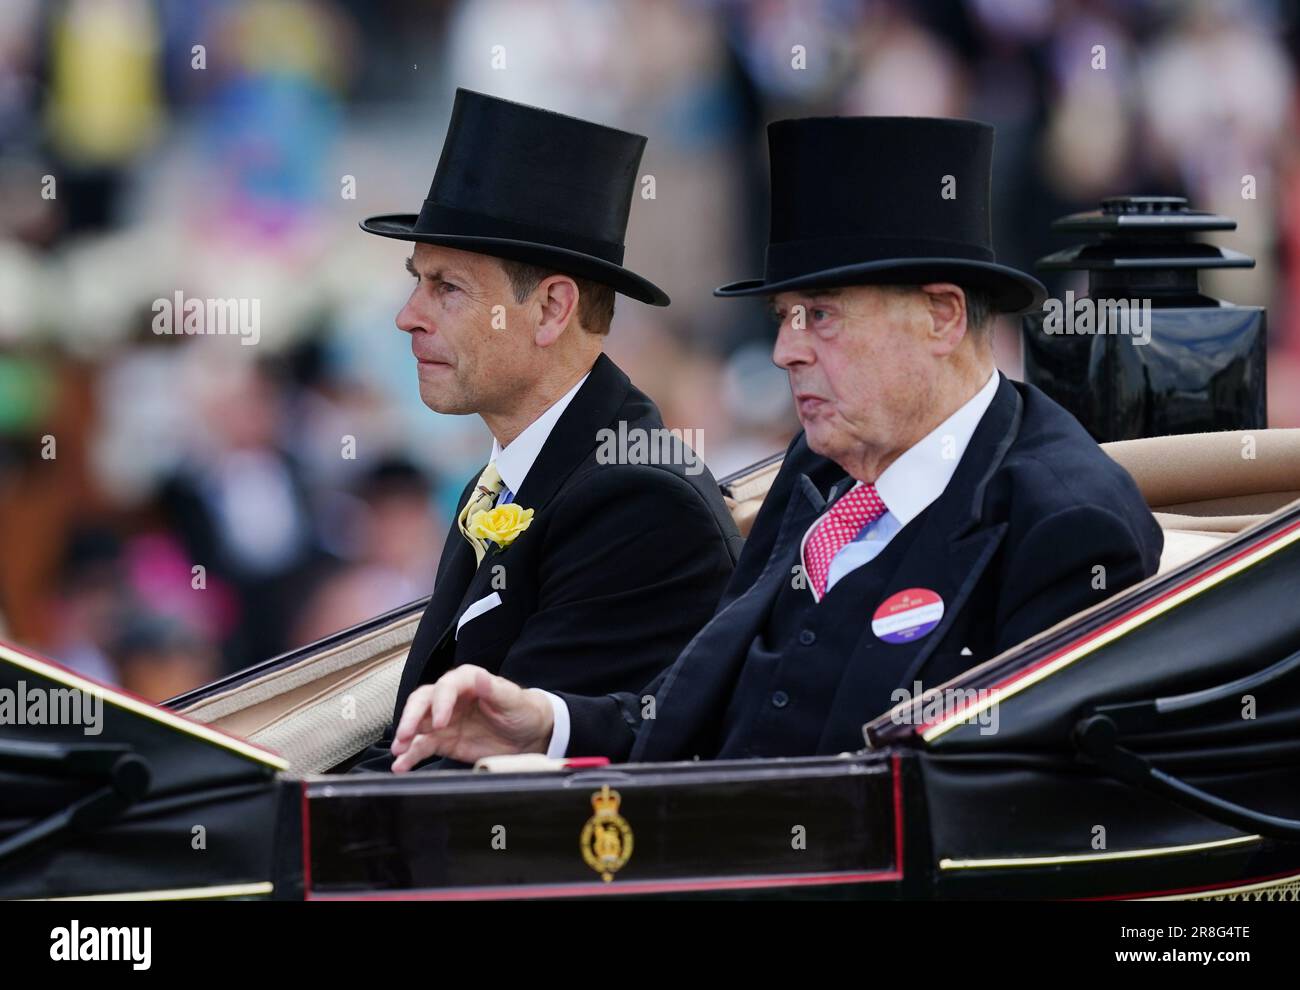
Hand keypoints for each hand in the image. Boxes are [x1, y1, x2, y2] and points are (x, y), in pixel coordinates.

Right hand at [389, 664, 553, 771]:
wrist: (529, 735)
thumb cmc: (522, 710)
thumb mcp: (513, 699)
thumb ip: (494, 689)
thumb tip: (479, 677)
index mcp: (467, 681)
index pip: (446, 686)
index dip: (440, 703)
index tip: (441, 722)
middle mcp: (450, 698)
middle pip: (422, 702)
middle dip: (411, 717)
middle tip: (405, 735)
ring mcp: (445, 720)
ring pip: (417, 724)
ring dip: (405, 736)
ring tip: (398, 751)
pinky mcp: (444, 741)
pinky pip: (422, 746)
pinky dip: (410, 756)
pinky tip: (401, 766)